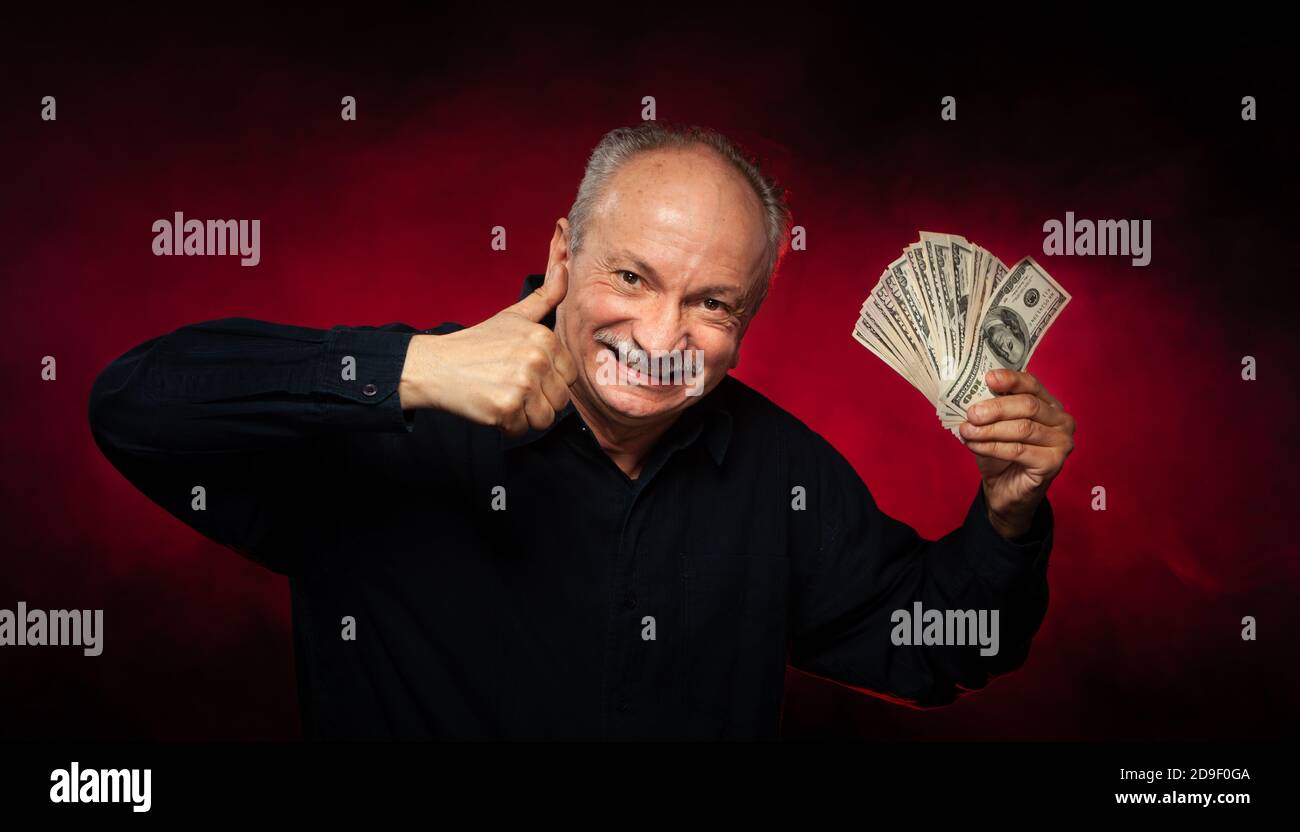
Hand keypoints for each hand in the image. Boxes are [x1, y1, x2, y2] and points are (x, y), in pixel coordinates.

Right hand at [399, 262, 579, 435]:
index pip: (568, 376)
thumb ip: (545, 297)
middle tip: (511, 387)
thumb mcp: (513, 316)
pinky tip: (492, 407)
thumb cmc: (477, 343)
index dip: (548, 381)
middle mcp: (537, 359)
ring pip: (545, 419)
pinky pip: (522, 430)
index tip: (524, 374)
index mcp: (544, 338)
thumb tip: (566, 267)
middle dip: (538, 401)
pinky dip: (507, 427)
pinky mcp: (506, 408)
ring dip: (525, 416)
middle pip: (560, 401)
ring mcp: (522, 384)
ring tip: (503, 397)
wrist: (436, 365)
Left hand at [957, 369, 1075, 538]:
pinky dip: (992, 446)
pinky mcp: (1053, 463)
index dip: (1011, 380)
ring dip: (990, 429)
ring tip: (967, 430)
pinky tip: (974, 445)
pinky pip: (1018, 450)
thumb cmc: (1001, 454)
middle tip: (971, 413)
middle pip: (1028, 406)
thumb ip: (989, 408)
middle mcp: (1062, 421)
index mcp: (1049, 405)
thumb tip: (968, 393)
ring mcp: (1062, 443)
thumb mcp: (994, 426)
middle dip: (996, 408)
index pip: (1032, 385)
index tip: (988, 378)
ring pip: (1023, 428)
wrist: (1006, 491)